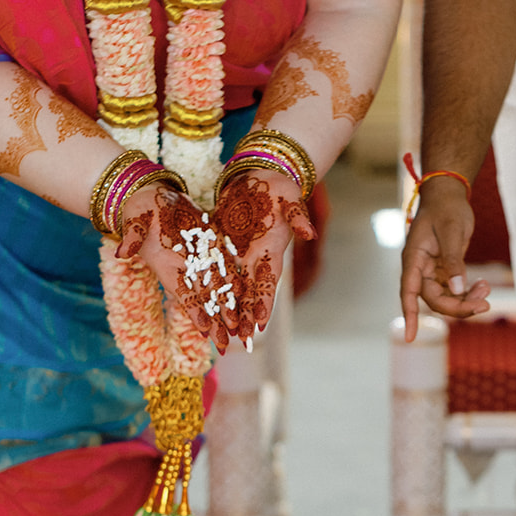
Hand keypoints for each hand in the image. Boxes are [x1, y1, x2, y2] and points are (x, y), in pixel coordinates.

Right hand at [117, 183, 235, 351]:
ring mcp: (198, 257)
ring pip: (216, 288)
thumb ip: (132, 236)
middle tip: (228, 343)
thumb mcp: (135, 219)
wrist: (151, 195)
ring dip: (227, 308)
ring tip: (239, 329)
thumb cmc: (139, 208)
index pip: (183, 294)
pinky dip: (234, 282)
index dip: (194, 312)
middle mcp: (185, 267)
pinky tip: (245, 297)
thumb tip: (121, 252)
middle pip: (203, 299)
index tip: (206, 331)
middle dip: (215, 321)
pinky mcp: (209, 244)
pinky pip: (225, 266)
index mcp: (168, 265)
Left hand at [212, 170, 314, 342]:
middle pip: (251, 292)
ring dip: (230, 310)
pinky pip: (215, 272)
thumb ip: (298, 216)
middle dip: (247, 316)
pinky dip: (212, 289)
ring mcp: (239, 254)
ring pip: (233, 287)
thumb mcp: (289, 198)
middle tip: (242, 341)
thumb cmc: (278, 186)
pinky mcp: (222, 246)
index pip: (268, 280)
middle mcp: (255, 257)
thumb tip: (311, 234)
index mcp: (271, 248)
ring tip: (225, 333)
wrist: (260, 175)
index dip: (264, 301)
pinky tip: (205, 307)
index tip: (260, 322)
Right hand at [399, 179, 490, 340]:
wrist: (449, 195)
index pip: (409, 293)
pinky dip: (469, 291)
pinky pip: (455, 289)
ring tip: (487, 288)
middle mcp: (420, 268)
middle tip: (485, 305)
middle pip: (434, 299)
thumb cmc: (446, 209)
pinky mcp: (445, 269)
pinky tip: (484, 284)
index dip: (409, 315)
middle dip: (459, 306)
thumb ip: (454, 261)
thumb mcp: (452, 232)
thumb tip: (457, 289)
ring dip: (467, 299)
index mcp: (414, 259)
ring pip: (447, 297)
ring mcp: (432, 270)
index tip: (410, 338)